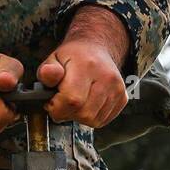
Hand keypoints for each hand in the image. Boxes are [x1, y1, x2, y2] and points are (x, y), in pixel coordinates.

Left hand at [37, 8, 130, 127]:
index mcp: (87, 66)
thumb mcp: (53, 59)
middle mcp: (106, 77)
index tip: (51, 102)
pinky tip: (85, 104)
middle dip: (67, 113)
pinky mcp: (123, 98)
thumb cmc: (72, 57)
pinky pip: (103, 120)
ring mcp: (117, 89)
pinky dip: (90, 117)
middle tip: (61, 102)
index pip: (72, 99)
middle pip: (84, 113)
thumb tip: (48, 75)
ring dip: (78, 116)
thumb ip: (47, 71)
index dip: (57, 107)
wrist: (95, 49)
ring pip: (94, 120)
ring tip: (74, 101)